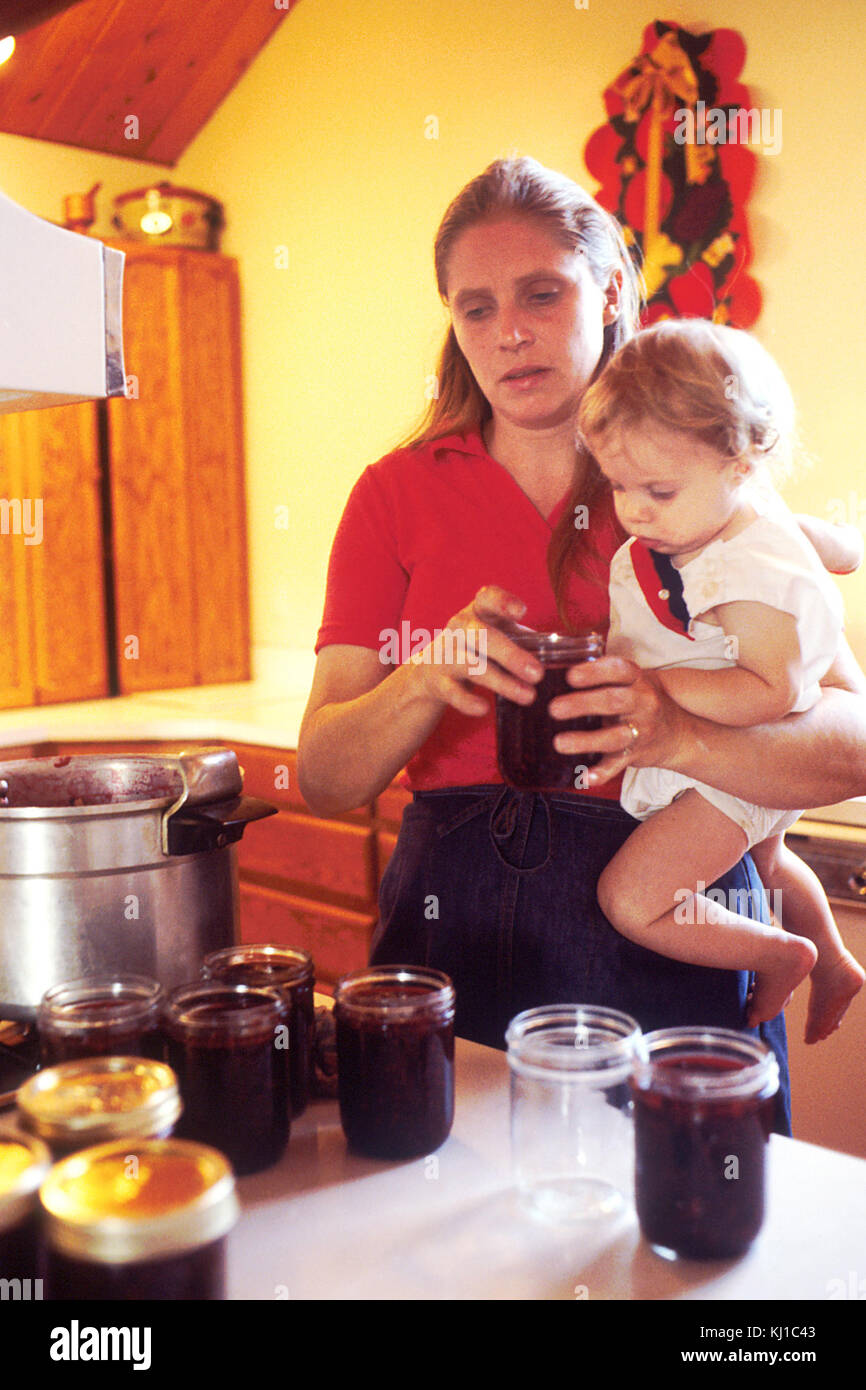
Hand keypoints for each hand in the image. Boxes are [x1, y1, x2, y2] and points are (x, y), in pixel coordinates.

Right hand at [408, 586, 543, 716]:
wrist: (432, 670)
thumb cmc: (478, 648)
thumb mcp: (498, 635)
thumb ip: (528, 640)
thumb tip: (573, 651)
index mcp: (478, 611)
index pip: (487, 598)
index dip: (503, 602)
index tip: (522, 611)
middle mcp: (459, 628)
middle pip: (483, 637)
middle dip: (512, 655)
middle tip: (538, 674)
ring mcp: (446, 654)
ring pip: (472, 666)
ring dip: (502, 682)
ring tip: (528, 696)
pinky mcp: (438, 681)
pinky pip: (453, 692)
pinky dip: (468, 701)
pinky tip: (485, 709)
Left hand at [548, 654, 688, 785]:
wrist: (677, 733)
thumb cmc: (641, 700)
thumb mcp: (632, 680)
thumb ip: (604, 674)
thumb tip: (558, 668)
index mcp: (639, 680)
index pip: (619, 670)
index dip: (595, 672)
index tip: (570, 676)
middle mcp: (643, 703)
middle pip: (614, 701)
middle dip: (583, 704)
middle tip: (554, 708)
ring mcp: (641, 731)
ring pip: (615, 737)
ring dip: (586, 741)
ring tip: (559, 743)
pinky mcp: (636, 755)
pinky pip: (618, 765)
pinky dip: (601, 773)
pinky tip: (584, 778)